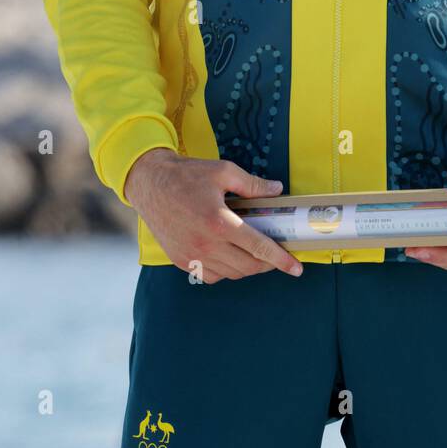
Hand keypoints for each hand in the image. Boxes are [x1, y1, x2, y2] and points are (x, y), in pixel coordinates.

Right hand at [124, 149, 303, 283]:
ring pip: (231, 274)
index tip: (296, 268)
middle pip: (248, 266)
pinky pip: (212, 276)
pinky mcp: (182, 261)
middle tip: (276, 255)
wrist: (150, 184)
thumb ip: (252, 184)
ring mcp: (192, 256)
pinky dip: (226, 270)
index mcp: (219, 222)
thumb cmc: (186, 175)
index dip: (281, 259)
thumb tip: (276, 191)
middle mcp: (206, 244)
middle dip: (268, 264)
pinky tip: (230, 255)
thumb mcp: (223, 171)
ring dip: (247, 267)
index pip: (259, 247)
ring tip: (254, 253)